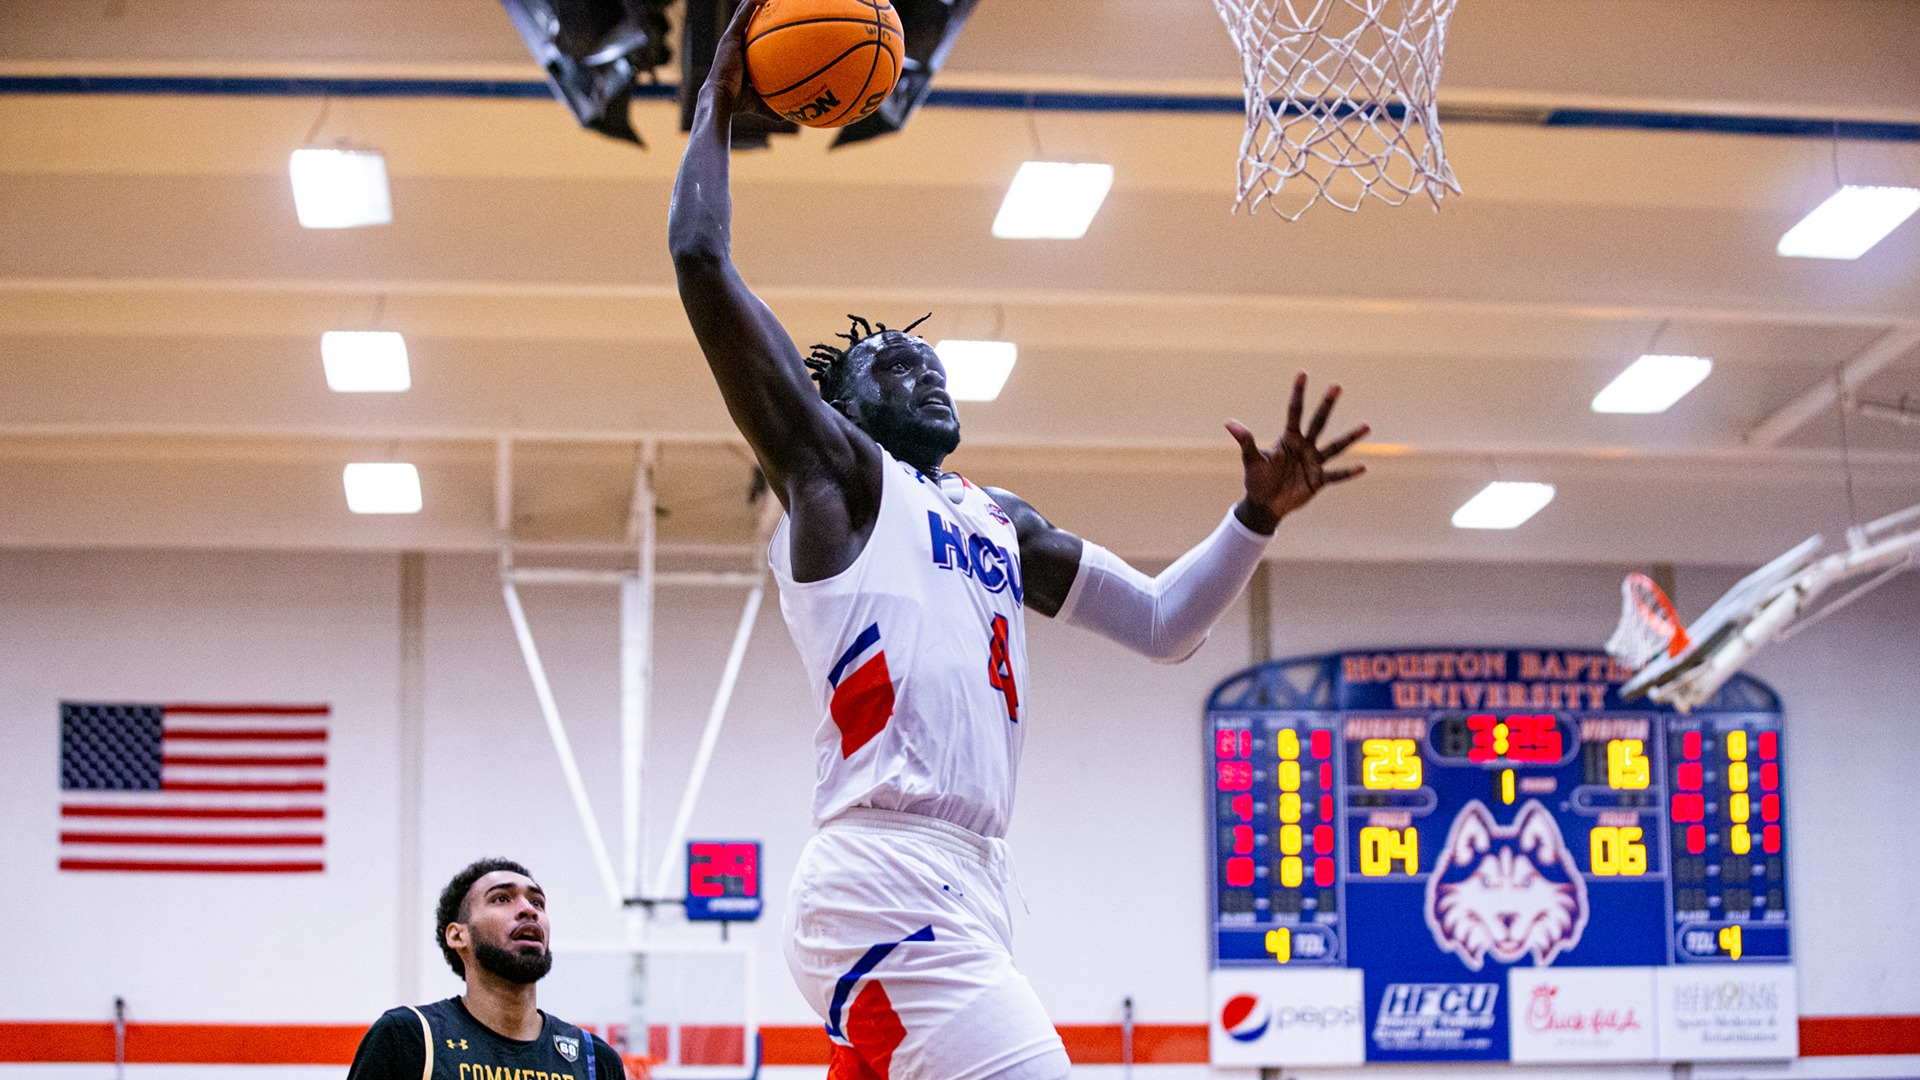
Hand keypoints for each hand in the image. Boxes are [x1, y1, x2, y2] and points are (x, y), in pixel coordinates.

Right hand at [704, 0, 779, 119]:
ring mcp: (731, 40)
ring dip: (756, 3)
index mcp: (741, 57)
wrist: (722, 98)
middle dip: (761, 12)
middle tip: (776, 3)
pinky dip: (751, 5)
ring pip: (744, 15)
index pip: (753, 40)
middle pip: (750, 23)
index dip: (763, 30)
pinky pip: (742, 16)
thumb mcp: (761, 103)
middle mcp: (736, 45)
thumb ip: (775, 106)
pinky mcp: (730, 37)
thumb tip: (795, 120)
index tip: (777, 23)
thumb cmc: (739, 103)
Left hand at [1225, 373, 1368, 533]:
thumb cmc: (1257, 480)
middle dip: (1326, 405)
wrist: (1265, 504)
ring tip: (1366, 426)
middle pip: (1318, 422)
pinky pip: (1336, 475)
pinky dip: (1348, 473)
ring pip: (1335, 447)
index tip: (1302, 374)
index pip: (1295, 412)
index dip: (1298, 393)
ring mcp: (1314, 462)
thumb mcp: (1252, 461)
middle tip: (1336, 386)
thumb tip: (1230, 423)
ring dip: (1350, 437)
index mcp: (1289, 439)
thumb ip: (1246, 442)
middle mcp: (1304, 447)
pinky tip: (1363, 467)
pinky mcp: (1319, 480)